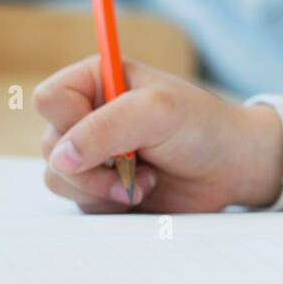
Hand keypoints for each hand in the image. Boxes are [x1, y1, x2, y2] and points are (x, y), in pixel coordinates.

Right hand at [33, 55, 282, 213]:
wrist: (232, 168)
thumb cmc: (202, 127)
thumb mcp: (158, 113)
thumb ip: (105, 129)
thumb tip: (60, 158)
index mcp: (98, 80)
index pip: (50, 99)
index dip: (70, 121)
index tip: (109, 133)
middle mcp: (89, 115)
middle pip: (50, 145)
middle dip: (92, 164)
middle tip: (134, 162)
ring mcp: (93, 153)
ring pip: (59, 178)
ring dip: (102, 187)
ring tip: (146, 178)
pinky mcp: (100, 185)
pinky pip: (79, 201)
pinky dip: (109, 203)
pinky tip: (142, 192)